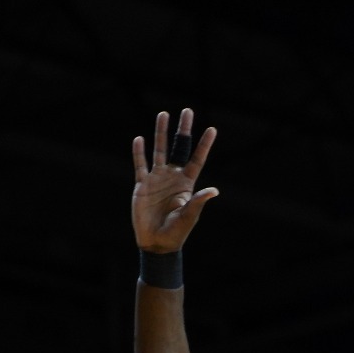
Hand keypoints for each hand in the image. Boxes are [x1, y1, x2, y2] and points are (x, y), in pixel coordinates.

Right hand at [131, 108, 218, 251]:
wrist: (156, 241)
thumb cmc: (177, 231)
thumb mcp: (190, 215)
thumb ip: (199, 201)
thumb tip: (214, 191)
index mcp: (188, 183)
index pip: (197, 159)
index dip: (204, 145)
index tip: (212, 129)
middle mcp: (173, 176)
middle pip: (179, 147)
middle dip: (182, 130)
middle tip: (187, 111)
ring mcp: (157, 179)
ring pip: (158, 150)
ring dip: (160, 133)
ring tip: (163, 114)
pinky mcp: (142, 185)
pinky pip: (140, 165)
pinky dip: (139, 152)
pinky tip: (139, 138)